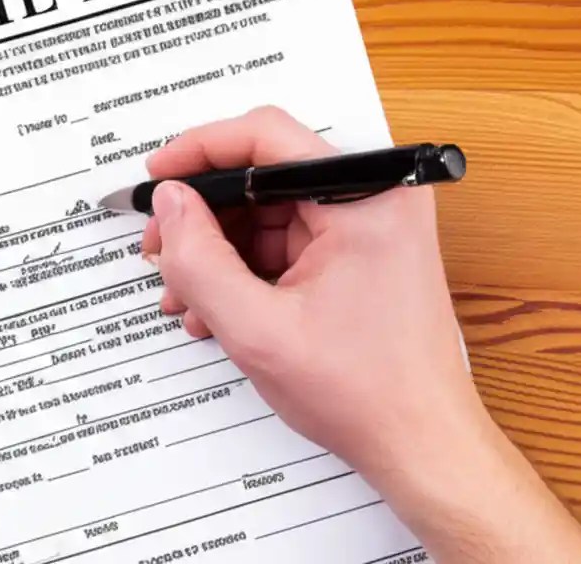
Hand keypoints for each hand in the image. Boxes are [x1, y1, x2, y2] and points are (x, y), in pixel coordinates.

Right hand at [143, 107, 580, 562]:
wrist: (421, 444)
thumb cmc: (367, 393)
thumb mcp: (257, 328)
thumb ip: (200, 260)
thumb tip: (170, 204)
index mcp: (365, 199)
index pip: (266, 137)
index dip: (200, 151)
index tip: (159, 177)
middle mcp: (376, 199)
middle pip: (264, 176)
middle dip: (204, 216)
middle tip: (161, 248)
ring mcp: (371, 226)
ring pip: (269, 213)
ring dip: (219, 250)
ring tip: (186, 292)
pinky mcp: (362, 253)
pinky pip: (288, 241)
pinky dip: (247, 269)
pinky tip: (217, 307)